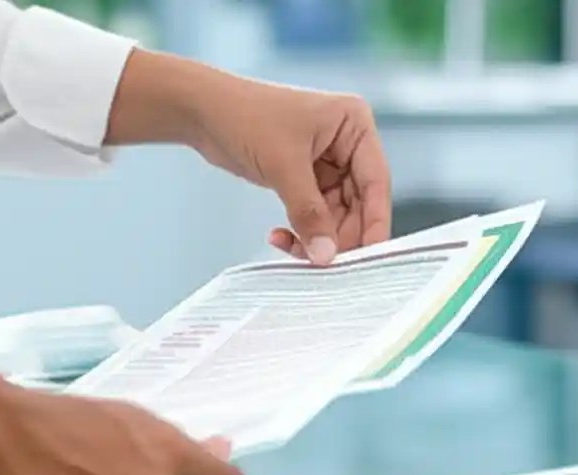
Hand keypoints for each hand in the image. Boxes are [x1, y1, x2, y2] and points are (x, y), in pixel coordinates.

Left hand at [105, 50, 391, 265]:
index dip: (375, 221)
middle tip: (323, 261)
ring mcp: (329, 161)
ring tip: (292, 248)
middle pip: (360, 203)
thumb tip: (326, 256)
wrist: (201, 110)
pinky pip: (315, 214)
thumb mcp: (283, 167)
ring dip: (317, 236)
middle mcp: (348, 142)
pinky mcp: (308, 176)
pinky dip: (301, 229)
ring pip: (337, 214)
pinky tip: (279, 236)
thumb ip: (309, 214)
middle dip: (339, 234)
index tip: (370, 255)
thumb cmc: (245, 118)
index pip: (376, 182)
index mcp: (354, 125)